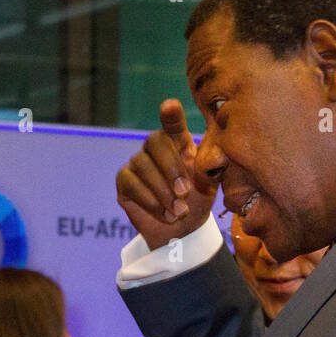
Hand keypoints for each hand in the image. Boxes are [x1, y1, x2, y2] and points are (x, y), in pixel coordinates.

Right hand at [116, 99, 217, 250]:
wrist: (183, 230)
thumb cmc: (197, 201)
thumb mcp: (210, 183)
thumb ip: (210, 166)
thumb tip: (211, 159)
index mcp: (178, 142)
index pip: (172, 124)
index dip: (170, 115)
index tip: (170, 107)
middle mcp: (155, 148)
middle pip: (154, 141)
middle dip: (171, 168)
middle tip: (184, 192)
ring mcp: (137, 163)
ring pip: (143, 167)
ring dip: (163, 191)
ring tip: (179, 211)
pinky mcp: (124, 181)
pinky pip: (132, 185)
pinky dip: (151, 202)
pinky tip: (166, 215)